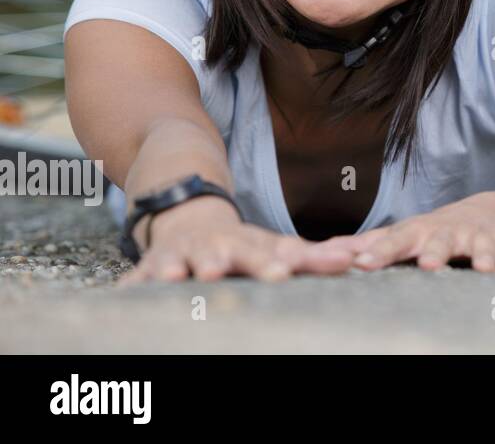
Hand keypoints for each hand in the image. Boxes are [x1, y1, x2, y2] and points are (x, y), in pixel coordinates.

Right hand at [119, 197, 355, 283]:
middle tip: (219, 271)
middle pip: (221, 256)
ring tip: (172, 275)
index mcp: (247, 247)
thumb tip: (357, 261)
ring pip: (179, 261)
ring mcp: (182, 255)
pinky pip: (140, 275)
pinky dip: (134, 282)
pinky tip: (125, 293)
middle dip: (221, 262)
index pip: (263, 255)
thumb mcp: (276, 248)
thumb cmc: (241, 245)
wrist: (190, 215)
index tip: (282, 273)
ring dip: (175, 267)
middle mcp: (215, 249)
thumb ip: (314, 258)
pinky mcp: (153, 264)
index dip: (271, 264)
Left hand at [327, 194, 494, 273]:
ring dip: (484, 257)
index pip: (394, 242)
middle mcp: (449, 233)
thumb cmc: (432, 232)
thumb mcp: (403, 235)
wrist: (484, 212)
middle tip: (429, 266)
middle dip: (435, 254)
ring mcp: (480, 236)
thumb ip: (368, 245)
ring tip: (485, 268)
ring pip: (482, 247)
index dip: (379, 253)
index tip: (362, 264)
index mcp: (419, 233)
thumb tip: (324, 252)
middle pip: (440, 244)